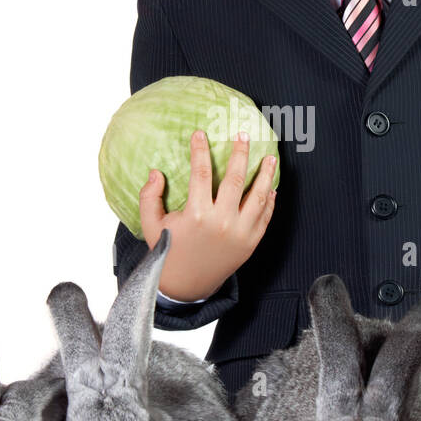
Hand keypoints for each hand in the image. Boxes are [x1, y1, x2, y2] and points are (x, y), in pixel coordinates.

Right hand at [138, 129, 277, 299]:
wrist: (186, 286)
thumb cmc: (168, 252)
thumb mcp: (150, 225)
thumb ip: (149, 197)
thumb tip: (156, 173)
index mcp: (197, 214)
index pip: (201, 173)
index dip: (200, 151)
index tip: (200, 134)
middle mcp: (222, 222)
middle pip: (235, 179)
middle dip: (241, 154)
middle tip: (244, 136)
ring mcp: (240, 233)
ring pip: (258, 197)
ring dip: (266, 175)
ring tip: (270, 158)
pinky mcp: (250, 243)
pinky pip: (265, 217)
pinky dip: (270, 201)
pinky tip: (271, 188)